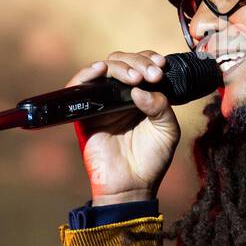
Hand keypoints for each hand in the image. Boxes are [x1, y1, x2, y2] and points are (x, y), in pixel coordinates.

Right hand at [65, 51, 180, 204]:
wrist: (132, 185)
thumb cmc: (151, 159)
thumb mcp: (167, 130)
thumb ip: (161, 106)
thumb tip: (140, 89)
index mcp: (142, 94)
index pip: (142, 64)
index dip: (150, 59)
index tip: (161, 67)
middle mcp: (120, 94)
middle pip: (122, 61)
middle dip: (139, 62)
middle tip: (152, 75)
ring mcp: (102, 102)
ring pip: (104, 68)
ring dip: (120, 66)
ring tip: (135, 77)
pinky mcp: (85, 113)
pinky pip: (78, 87)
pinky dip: (86, 73)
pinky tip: (100, 70)